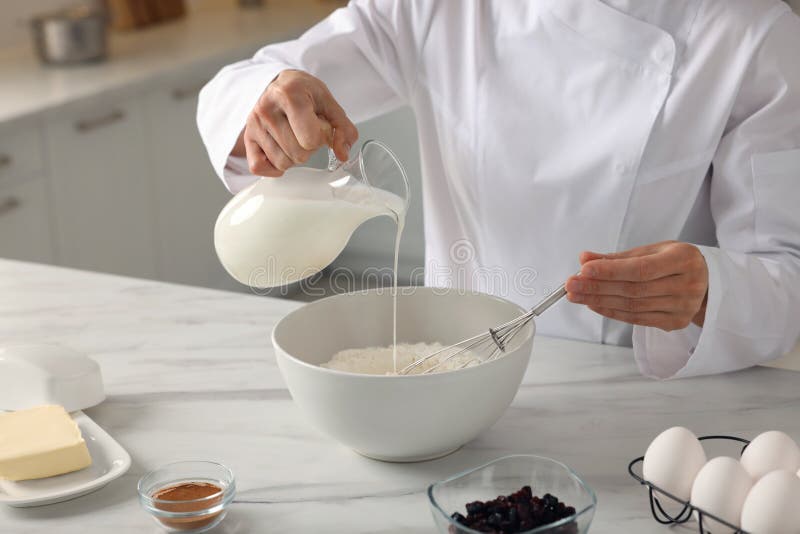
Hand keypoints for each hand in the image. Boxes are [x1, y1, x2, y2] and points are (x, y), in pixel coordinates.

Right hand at [231, 70, 358, 176]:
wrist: (278, 84)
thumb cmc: (304, 93)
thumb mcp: (328, 102)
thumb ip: (342, 127)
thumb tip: (342, 153)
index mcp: (289, 94)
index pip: (311, 138)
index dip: (322, 137)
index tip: (319, 125)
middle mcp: (266, 109)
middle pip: (298, 154)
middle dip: (309, 148)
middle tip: (306, 131)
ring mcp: (254, 125)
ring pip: (282, 163)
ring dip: (294, 156)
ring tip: (294, 137)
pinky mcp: (247, 138)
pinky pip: (259, 168)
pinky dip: (274, 167)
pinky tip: (281, 151)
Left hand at [565, 241, 708, 330]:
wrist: (706, 282)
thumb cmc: (674, 262)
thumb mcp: (651, 251)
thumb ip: (617, 257)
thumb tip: (585, 258)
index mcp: (684, 259)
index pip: (641, 269)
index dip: (610, 270)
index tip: (584, 269)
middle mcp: (687, 284)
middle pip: (633, 289)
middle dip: (597, 287)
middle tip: (570, 284)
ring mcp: (683, 307)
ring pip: (632, 306)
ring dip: (599, 300)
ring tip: (576, 295)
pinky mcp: (675, 323)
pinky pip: (636, 319)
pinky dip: (611, 311)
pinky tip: (593, 304)